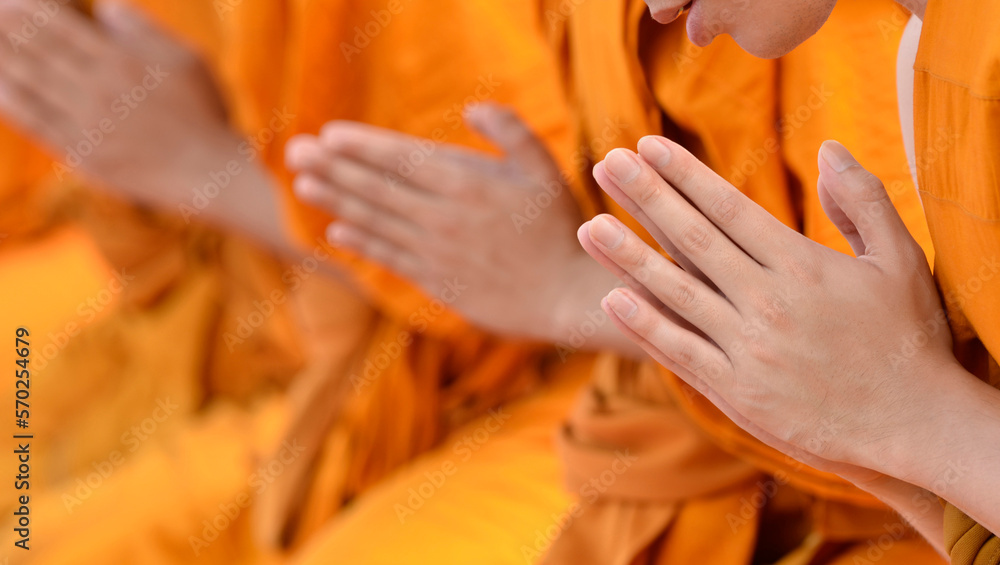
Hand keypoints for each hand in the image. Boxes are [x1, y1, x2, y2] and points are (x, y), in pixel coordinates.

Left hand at [0, 1, 231, 205]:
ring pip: (28, 83)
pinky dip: (9, 102)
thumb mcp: (186, 59)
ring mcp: (87, 124)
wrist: (210, 174)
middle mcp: (98, 89)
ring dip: (0, 58)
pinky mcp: (82, 154)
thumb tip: (104, 9)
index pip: (58, 26)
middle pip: (36, 50)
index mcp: (121, 61)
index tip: (8, 0)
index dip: (27, 9)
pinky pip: (34, 123)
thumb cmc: (204, 113)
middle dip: (6, 27)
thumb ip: (143, 29)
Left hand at [285, 103, 640, 352]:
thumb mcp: (546, 169)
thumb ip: (511, 132)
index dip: (363, 146)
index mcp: (468, 185)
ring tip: (303, 184)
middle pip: (378, 188)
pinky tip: (337, 230)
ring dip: (337, 201)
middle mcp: (443, 218)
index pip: (403, 159)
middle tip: (296, 153)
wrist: (564, 298)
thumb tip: (472, 108)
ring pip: (376, 222)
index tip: (329, 135)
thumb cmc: (559, 229)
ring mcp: (436, 253)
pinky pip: (390, 259)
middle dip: (334, 168)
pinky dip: (361, 244)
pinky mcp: (437, 283)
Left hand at [580, 136, 960, 473]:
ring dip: (628, 257)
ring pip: (676, 292)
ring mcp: (749, 348)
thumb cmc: (910, 339)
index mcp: (803, 264)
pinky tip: (612, 298)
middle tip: (606, 164)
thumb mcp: (900, 259)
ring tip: (589, 227)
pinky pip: (681, 352)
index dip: (684, 175)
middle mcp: (769, 301)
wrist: (915, 425)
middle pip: (693, 239)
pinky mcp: (737, 392)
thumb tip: (827, 149)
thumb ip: (863, 200)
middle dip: (645, 197)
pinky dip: (645, 326)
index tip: (648, 147)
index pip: (728, 207)